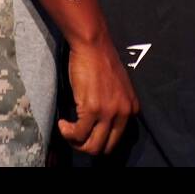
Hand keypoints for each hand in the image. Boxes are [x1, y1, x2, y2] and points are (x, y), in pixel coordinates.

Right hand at [58, 34, 138, 154]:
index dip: (98, 138)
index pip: (116, 139)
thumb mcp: (118, 87)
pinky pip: (78, 134)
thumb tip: (102, 124)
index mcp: (132, 108)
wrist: (93, 45)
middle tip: (74, 136)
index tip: (87, 132)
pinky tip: (62, 123)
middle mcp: (124, 113)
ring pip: (92, 146)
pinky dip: (67, 132)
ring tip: (67, 130)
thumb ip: (116, 105)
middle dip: (87, 146)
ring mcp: (109, 112)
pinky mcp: (92, 109)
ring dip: (76, 142)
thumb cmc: (101, 61)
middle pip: (105, 148)